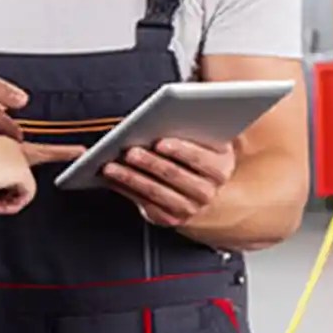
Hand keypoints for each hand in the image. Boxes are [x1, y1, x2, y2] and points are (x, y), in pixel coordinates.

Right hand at [0, 136, 84, 214]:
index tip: (79, 150)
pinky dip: (6, 204)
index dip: (58, 151)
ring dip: (2, 201)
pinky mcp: (20, 168)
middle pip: (36, 162)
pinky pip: (22, 198)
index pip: (32, 148)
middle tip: (75, 154)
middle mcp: (11, 145)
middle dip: (44, 168)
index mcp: (0, 145)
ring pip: (22, 189)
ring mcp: (16, 154)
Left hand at [101, 139, 236, 226]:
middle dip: (150, 162)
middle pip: (175, 175)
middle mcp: (208, 191)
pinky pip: (145, 204)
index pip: (201, 158)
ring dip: (131, 178)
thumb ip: (194, 126)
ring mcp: (190, 208)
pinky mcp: (170, 218)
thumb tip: (167, 113)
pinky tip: (113, 179)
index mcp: (220, 166)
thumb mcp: (203, 139)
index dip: (181, 150)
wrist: (199, 188)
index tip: (160, 142)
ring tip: (112, 166)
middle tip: (130, 151)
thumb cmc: (196, 153)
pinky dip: (126, 190)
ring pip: (156, 192)